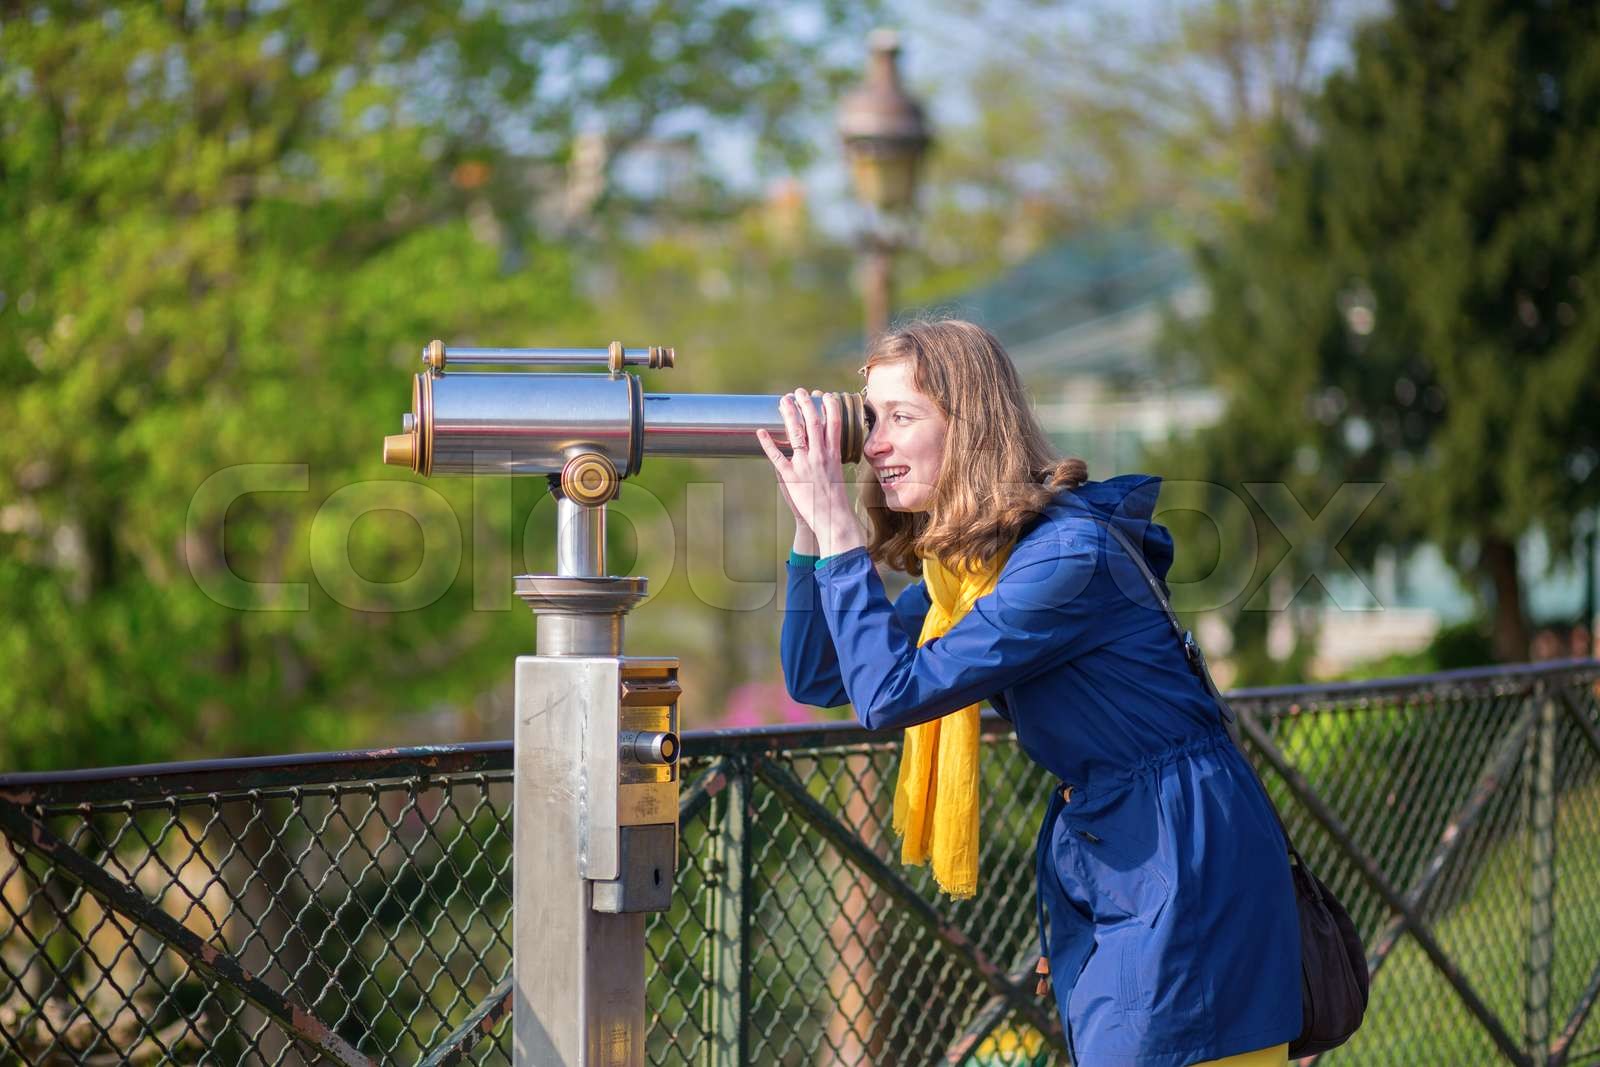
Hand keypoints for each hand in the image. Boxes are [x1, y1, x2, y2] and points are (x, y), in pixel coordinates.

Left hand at [757, 388, 866, 557]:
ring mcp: (805, 465)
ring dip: (789, 415)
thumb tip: (825, 443)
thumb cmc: (834, 497)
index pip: (835, 423)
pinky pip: (777, 456)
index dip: (829, 406)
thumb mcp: (836, 472)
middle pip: (814, 422)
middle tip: (799, 391)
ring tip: (783, 401)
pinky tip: (760, 432)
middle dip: (806, 403)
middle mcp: (820, 456)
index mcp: (833, 454)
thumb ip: (829, 457)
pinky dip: (768, 443)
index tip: (824, 395)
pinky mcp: (791, 477)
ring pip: (796, 433)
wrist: (831, 518)